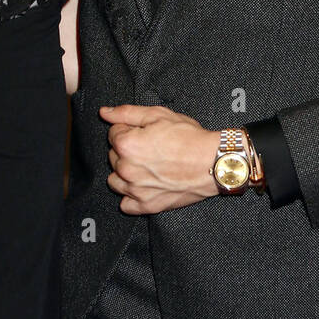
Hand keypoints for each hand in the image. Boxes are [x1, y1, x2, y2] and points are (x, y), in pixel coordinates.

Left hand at [101, 104, 220, 214]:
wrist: (213, 162)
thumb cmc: (189, 138)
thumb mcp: (159, 115)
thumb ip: (127, 113)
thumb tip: (104, 113)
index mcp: (126, 145)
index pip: (113, 134)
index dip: (129, 130)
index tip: (145, 133)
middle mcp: (127, 169)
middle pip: (113, 156)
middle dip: (126, 150)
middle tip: (150, 147)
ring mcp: (136, 190)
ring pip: (115, 180)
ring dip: (125, 173)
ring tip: (146, 166)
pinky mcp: (147, 205)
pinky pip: (125, 204)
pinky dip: (131, 196)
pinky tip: (144, 185)